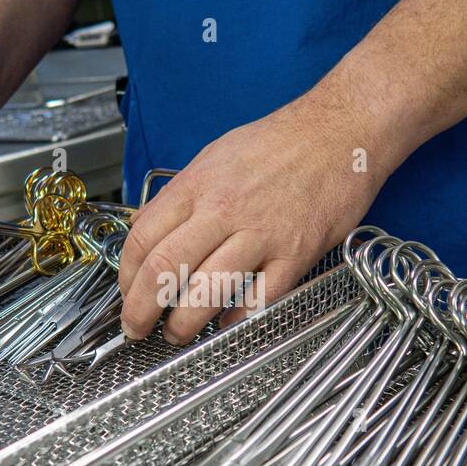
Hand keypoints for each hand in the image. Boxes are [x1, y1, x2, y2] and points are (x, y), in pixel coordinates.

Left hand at [118, 95, 383, 344]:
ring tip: (177, 333)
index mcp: (197, 186)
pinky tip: (224, 325)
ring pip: (206, 292)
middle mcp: (223, 210)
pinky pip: (259, 300)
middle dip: (141, 311)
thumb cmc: (279, 143)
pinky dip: (235, 320)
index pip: (143, 239)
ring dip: (183, 324)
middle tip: (137, 328)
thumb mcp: (214, 157)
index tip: (126, 296)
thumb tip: (147, 230)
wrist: (340, 132)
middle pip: (164, 270)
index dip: (125, 277)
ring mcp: (261, 234)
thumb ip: (180, 196)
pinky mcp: (296, 254)